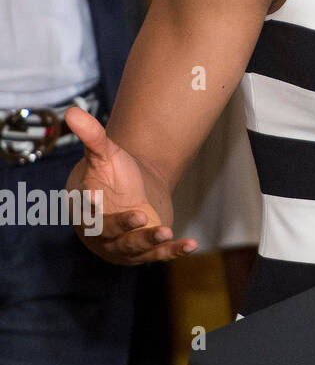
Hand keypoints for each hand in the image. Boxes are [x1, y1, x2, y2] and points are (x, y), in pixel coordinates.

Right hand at [63, 106, 196, 263]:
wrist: (132, 190)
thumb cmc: (113, 174)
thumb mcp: (104, 154)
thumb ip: (92, 136)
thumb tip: (72, 110)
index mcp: (86, 210)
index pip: (85, 211)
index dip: (90, 208)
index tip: (96, 200)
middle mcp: (102, 232)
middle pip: (110, 233)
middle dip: (124, 226)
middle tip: (140, 216)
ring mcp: (124, 244)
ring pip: (135, 247)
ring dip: (150, 241)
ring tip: (166, 232)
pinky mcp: (146, 250)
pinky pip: (160, 254)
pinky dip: (175, 251)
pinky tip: (191, 244)